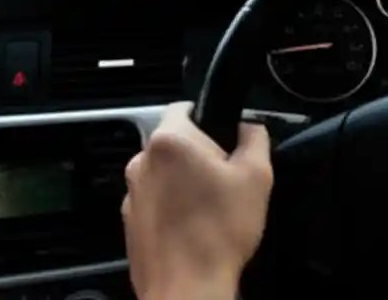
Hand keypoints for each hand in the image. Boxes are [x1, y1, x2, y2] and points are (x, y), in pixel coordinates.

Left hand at [122, 102, 273, 299]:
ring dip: (186, 183)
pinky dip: (173, 208)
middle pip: (176, 143)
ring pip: (166, 174)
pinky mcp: (129, 220)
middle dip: (200, 155)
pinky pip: (156, 201)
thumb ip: (255, 138)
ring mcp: (131, 193)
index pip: (186, 106)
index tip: (226, 141)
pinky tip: (195, 228)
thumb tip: (249, 127)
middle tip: (227, 180)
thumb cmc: (219, 232)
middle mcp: (141, 161)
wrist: (187, 289)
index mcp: (169, 141)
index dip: (211, 119)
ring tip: (212, 210)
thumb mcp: (257, 175)